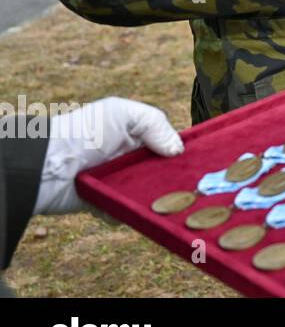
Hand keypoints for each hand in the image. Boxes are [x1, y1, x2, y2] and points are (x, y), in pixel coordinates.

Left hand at [35, 97, 182, 215]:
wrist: (48, 165)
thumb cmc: (83, 131)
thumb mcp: (122, 113)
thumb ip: (156, 124)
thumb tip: (177, 150)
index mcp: (135, 136)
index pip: (167, 145)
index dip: (180, 153)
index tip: (195, 162)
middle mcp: (129, 160)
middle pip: (161, 173)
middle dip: (172, 179)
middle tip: (185, 186)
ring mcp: (118, 183)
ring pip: (147, 194)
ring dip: (155, 198)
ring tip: (164, 201)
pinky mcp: (106, 204)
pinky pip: (127, 213)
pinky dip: (131, 213)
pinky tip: (134, 209)